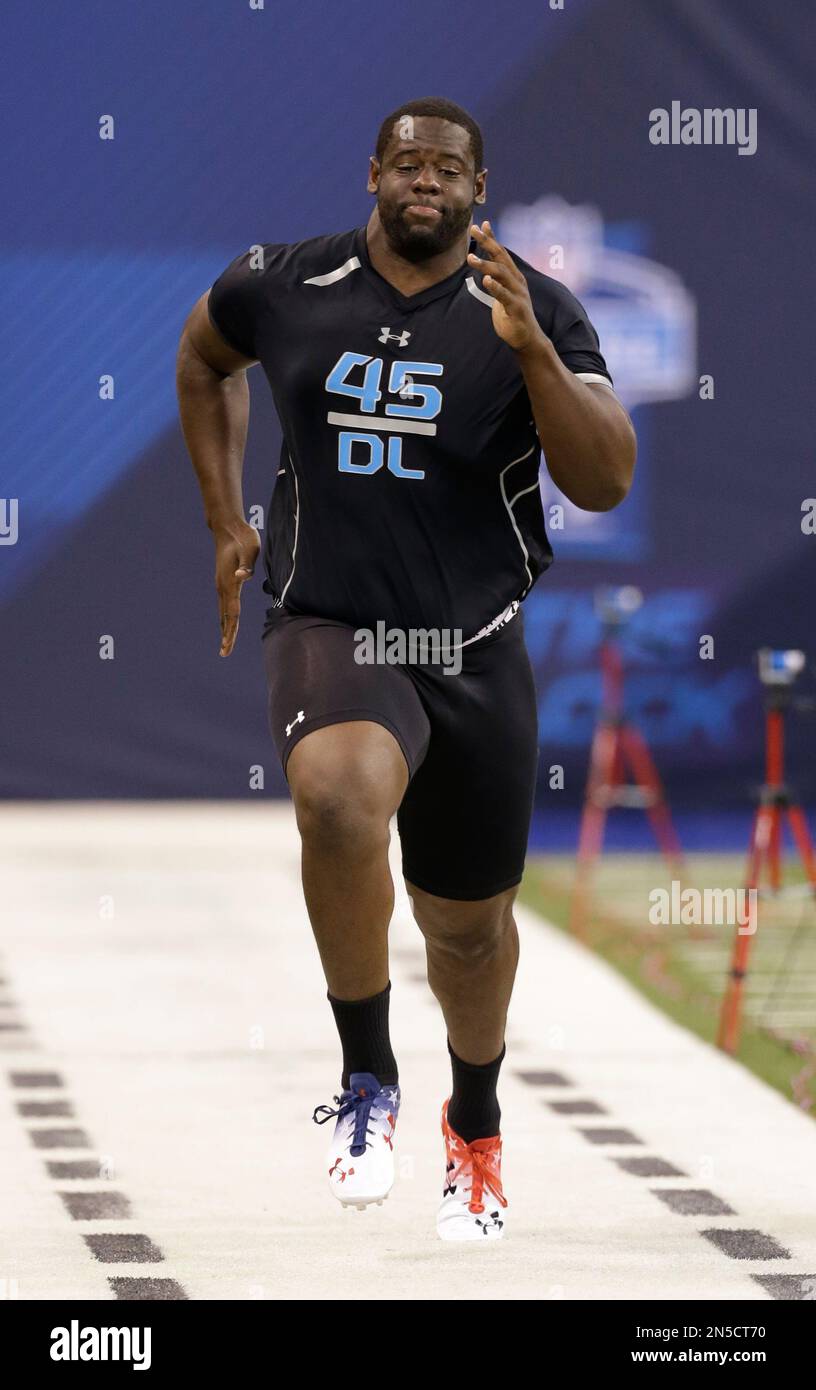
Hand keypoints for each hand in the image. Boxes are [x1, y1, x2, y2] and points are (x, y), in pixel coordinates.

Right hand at [213, 519, 260, 655]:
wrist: (229, 527)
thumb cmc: (243, 537)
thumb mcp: (250, 549)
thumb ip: (247, 564)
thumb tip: (243, 576)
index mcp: (230, 583)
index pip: (232, 612)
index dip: (231, 630)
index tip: (228, 645)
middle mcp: (223, 586)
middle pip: (225, 617)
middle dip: (226, 635)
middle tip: (224, 653)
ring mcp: (222, 584)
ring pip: (223, 612)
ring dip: (224, 628)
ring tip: (224, 644)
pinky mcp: (224, 580)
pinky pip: (224, 604)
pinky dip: (225, 617)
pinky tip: (226, 622)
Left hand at [467, 220, 544, 353]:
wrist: (527, 338)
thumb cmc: (512, 315)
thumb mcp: (502, 294)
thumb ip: (496, 281)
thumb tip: (487, 270)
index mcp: (513, 276)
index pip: (501, 253)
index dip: (492, 238)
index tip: (482, 224)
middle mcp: (517, 281)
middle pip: (501, 257)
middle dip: (488, 242)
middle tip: (474, 230)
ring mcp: (518, 294)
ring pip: (502, 274)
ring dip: (486, 265)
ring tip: (471, 258)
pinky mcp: (516, 309)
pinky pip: (505, 296)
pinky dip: (496, 287)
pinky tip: (487, 280)